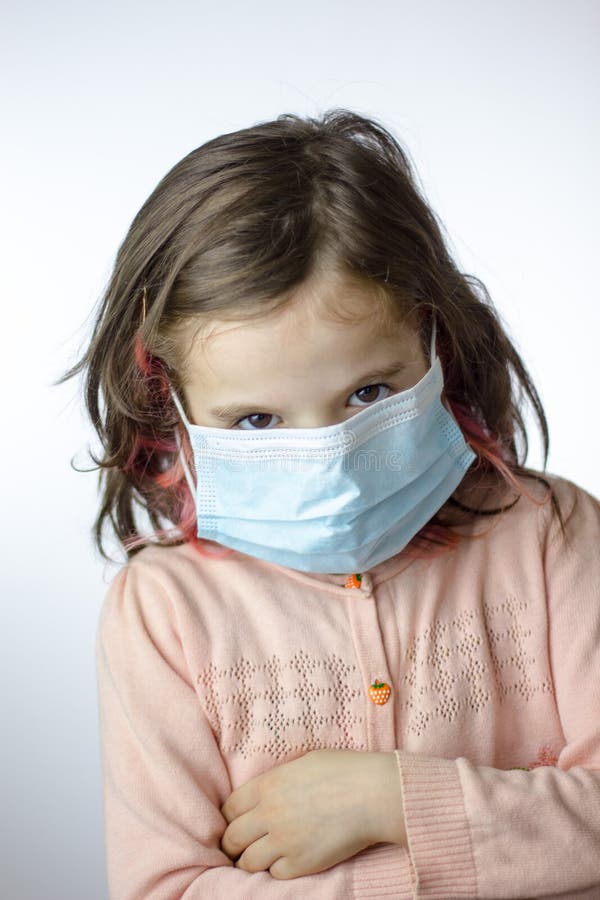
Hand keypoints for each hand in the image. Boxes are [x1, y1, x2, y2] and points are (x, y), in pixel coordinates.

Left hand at [219, 749, 403, 879]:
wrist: (373, 794)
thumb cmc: (343, 770)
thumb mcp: (302, 763)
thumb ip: (277, 780)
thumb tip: (265, 793)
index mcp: (267, 785)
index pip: (229, 808)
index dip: (229, 818)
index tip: (234, 822)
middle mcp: (269, 814)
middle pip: (232, 838)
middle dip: (232, 843)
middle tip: (238, 846)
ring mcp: (284, 841)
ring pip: (248, 862)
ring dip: (251, 860)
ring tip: (258, 858)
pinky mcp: (301, 864)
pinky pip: (275, 875)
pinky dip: (277, 870)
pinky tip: (286, 861)